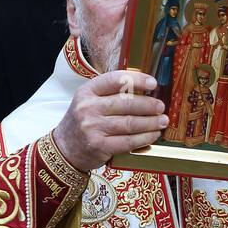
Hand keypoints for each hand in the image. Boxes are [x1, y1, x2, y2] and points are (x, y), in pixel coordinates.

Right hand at [52, 70, 166, 171]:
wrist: (65, 148)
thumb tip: (145, 88)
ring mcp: (93, 127)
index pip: (115, 80)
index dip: (137, 80)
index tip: (153, 83)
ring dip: (151, 122)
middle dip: (149, 105)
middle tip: (161, 106)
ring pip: (130, 123)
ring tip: (162, 121)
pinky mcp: (99, 145)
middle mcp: (88, 107)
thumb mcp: (90, 100)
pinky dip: (144, 138)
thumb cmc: (84, 121)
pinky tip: (153, 135)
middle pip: (126, 103)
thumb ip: (111, 93)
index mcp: (87, 91)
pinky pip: (128, 141)